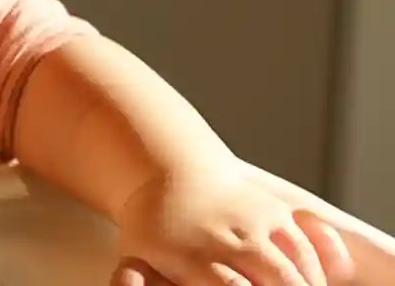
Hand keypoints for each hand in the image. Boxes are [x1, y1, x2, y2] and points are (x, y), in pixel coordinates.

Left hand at [111, 166, 354, 284]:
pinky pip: (303, 248)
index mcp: (191, 259)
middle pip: (276, 281)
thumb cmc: (153, 234)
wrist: (170, 176)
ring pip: (294, 269)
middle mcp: (226, 240)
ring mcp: (252, 223)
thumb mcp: (140, 264)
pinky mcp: (272, 211)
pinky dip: (311, 272)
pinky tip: (308, 285)